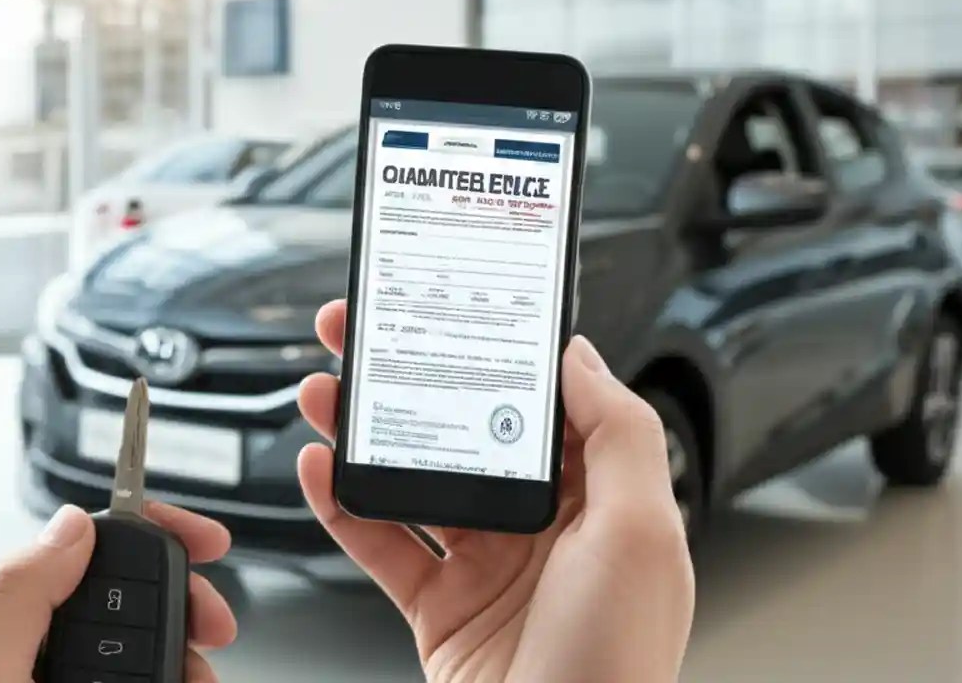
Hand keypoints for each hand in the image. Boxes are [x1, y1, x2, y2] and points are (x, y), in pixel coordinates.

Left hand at [0, 503, 235, 682]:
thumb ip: (15, 596)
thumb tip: (71, 526)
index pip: (74, 547)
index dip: (146, 534)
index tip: (205, 543)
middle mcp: (20, 656)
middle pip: (122, 598)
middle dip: (180, 606)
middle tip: (215, 628)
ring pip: (140, 651)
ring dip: (184, 661)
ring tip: (199, 681)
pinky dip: (172, 682)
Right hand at [297, 300, 694, 682]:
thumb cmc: (617, 669)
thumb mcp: (640, 534)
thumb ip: (620, 435)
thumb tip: (581, 357)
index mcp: (601, 503)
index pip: (545, 407)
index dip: (497, 356)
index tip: (456, 314)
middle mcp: (545, 531)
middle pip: (467, 434)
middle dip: (413, 383)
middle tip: (366, 339)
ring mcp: (488, 568)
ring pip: (416, 480)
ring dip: (366, 434)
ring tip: (327, 393)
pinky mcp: (441, 607)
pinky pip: (383, 545)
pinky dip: (343, 507)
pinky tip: (321, 470)